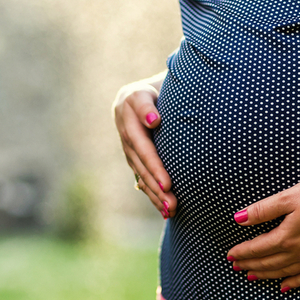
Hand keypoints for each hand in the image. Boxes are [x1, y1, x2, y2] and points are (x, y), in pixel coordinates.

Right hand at [112, 78, 175, 218]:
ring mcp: (128, 150)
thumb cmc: (150, 90)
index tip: (168, 183)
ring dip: (155, 195)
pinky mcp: (134, 159)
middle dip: (157, 187)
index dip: (154, 166)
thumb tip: (154, 121)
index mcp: (128, 119)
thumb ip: (147, 105)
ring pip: (141, 175)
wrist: (137, 95)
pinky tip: (165, 209)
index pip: (143, 148)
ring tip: (172, 210)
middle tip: (173, 204)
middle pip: (142, 166)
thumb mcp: (146, 91)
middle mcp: (126, 137)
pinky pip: (142, 178)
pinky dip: (152, 194)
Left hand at [226, 175, 299, 290]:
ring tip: (252, 276)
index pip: (257, 248)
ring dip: (266, 274)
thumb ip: (263, 210)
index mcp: (287, 236)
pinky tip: (284, 286)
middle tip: (236, 266)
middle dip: (250, 264)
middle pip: (268, 262)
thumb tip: (238, 218)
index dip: (242, 251)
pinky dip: (293, 283)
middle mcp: (299, 252)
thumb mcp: (289, 197)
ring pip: (284, 271)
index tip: (230, 254)